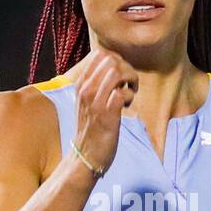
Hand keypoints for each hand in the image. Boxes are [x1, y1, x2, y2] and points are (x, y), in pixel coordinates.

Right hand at [72, 47, 137, 174]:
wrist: (85, 155)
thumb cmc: (90, 128)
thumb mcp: (87, 101)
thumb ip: (96, 84)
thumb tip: (114, 68)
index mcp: (81, 85)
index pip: (100, 54)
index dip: (117, 60)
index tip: (121, 76)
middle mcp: (86, 90)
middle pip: (111, 60)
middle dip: (126, 68)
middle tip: (129, 84)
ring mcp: (96, 103)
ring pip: (117, 72)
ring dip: (130, 80)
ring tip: (129, 93)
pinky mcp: (107, 116)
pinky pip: (123, 93)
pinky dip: (130, 96)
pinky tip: (127, 105)